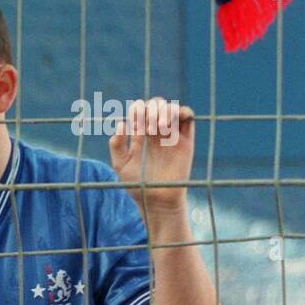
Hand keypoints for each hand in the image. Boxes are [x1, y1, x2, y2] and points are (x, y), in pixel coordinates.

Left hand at [109, 97, 194, 215]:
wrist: (158, 199)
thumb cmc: (137, 183)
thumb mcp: (121, 165)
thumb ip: (117, 146)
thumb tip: (121, 124)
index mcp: (139, 134)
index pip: (139, 110)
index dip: (137, 110)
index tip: (136, 125)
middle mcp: (155, 131)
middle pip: (155, 105)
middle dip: (151, 109)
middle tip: (149, 127)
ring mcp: (171, 133)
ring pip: (171, 108)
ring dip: (165, 110)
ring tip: (160, 127)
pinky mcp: (186, 139)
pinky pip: (188, 116)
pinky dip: (182, 111)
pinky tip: (173, 122)